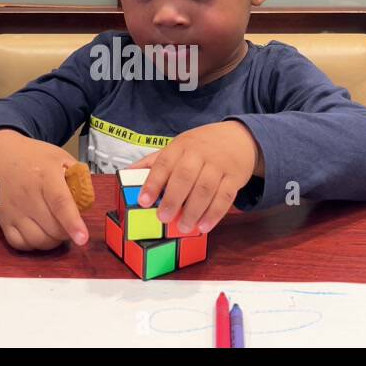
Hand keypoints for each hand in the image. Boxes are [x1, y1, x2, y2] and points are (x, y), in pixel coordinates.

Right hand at [0, 129, 89, 250]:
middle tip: (70, 225)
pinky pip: (19, 243)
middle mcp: (28, 195)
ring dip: (52, 241)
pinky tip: (39, 234)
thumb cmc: (32, 157)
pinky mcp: (3, 220)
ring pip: (37, 240)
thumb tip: (88, 200)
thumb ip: (77, 176)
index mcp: (46, 176)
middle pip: (52, 228)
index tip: (82, 238)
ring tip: (56, 230)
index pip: (60, 203)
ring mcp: (14, 210)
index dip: (72, 223)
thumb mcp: (60, 156)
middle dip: (67, 232)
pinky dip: (33, 245)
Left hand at [128, 120, 263, 234]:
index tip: (143, 201)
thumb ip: (154, 162)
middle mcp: (199, 154)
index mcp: (180, 146)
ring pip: (205, 189)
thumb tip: (126, 174)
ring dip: (193, 211)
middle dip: (172, 200)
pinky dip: (214, 214)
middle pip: (184, 177)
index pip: (164, 163)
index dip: (153, 183)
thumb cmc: (202, 146)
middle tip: (163, 218)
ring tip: (183, 227)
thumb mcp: (178, 146)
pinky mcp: (235, 177)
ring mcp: (219, 165)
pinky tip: (204, 226)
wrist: (240, 138)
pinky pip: (225, 197)